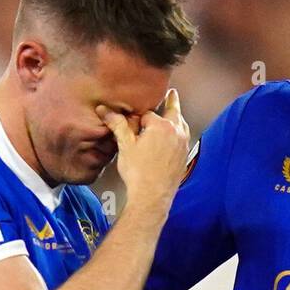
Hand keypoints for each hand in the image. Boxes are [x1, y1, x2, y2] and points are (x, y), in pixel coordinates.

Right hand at [98, 88, 188, 211]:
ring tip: (173, 113)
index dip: (138, 117)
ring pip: (181, 124)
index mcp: (161, 125)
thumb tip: (104, 110)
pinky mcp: (185, 156)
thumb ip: (117, 125)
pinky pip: (183, 138)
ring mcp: (183, 144)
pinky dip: (179, 133)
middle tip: (171, 93)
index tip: (134, 118)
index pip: (148, 113)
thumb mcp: (125, 145)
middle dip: (170, 102)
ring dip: (176, 118)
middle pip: (173, 111)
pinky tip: (173, 137)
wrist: (152, 196)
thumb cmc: (138, 172)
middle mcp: (176, 132)